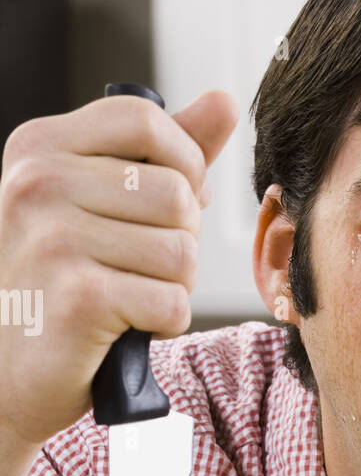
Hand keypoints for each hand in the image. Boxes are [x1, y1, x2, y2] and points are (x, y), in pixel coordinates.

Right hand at [0, 89, 237, 445]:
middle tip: (134, 266)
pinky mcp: (79, 298)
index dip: (181, 163)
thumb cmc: (62, 282)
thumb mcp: (103, 200)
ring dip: (173, 285)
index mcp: (39, 147)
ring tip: (128, 296)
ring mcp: (53, 239)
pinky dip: (163, 323)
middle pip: (176, 193)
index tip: (167, 203)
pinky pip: (173, 301)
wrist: (7, 373)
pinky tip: (124, 326)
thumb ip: (164, 152)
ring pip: (182, 251)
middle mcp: (37, 183)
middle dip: (179, 239)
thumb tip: (224, 102)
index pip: (146, 120)